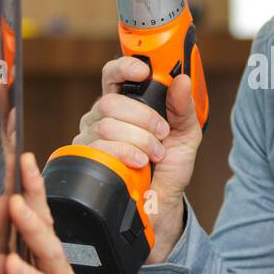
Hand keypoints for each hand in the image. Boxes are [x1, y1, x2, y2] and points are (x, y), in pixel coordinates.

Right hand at [74, 56, 202, 262]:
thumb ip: (184, 107)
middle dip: (142, 118)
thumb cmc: (170, 168)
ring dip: (139, 140)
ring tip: (154, 156)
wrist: (161, 205)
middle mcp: (102, 118)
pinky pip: (99, 149)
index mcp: (125, 104)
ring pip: (106, 126)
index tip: (143, 74)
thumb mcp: (186, 134)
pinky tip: (140, 165)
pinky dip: (126, 154)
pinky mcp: (86, 161)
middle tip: (161, 134)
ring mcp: (90, 139)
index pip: (113, 75)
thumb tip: (181, 80)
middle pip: (110, 103)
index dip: (123, 69)